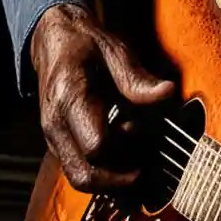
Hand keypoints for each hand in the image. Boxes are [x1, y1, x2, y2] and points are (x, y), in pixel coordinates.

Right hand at [31, 3, 174, 191]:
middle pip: (84, 176)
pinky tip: (120, 150)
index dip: (124, 146)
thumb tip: (167, 93)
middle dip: (119, 178)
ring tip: (131, 151)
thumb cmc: (87, 44)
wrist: (54, 40)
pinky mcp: (58, 144)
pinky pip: (79, 171)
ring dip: (112, 177)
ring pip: (80, 180)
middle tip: (143, 161)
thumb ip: (137, 79)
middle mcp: (54, 124)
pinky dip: (103, 171)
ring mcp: (53, 138)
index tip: (137, 127)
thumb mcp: (115, 51)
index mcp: (69, 98)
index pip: (96, 146)